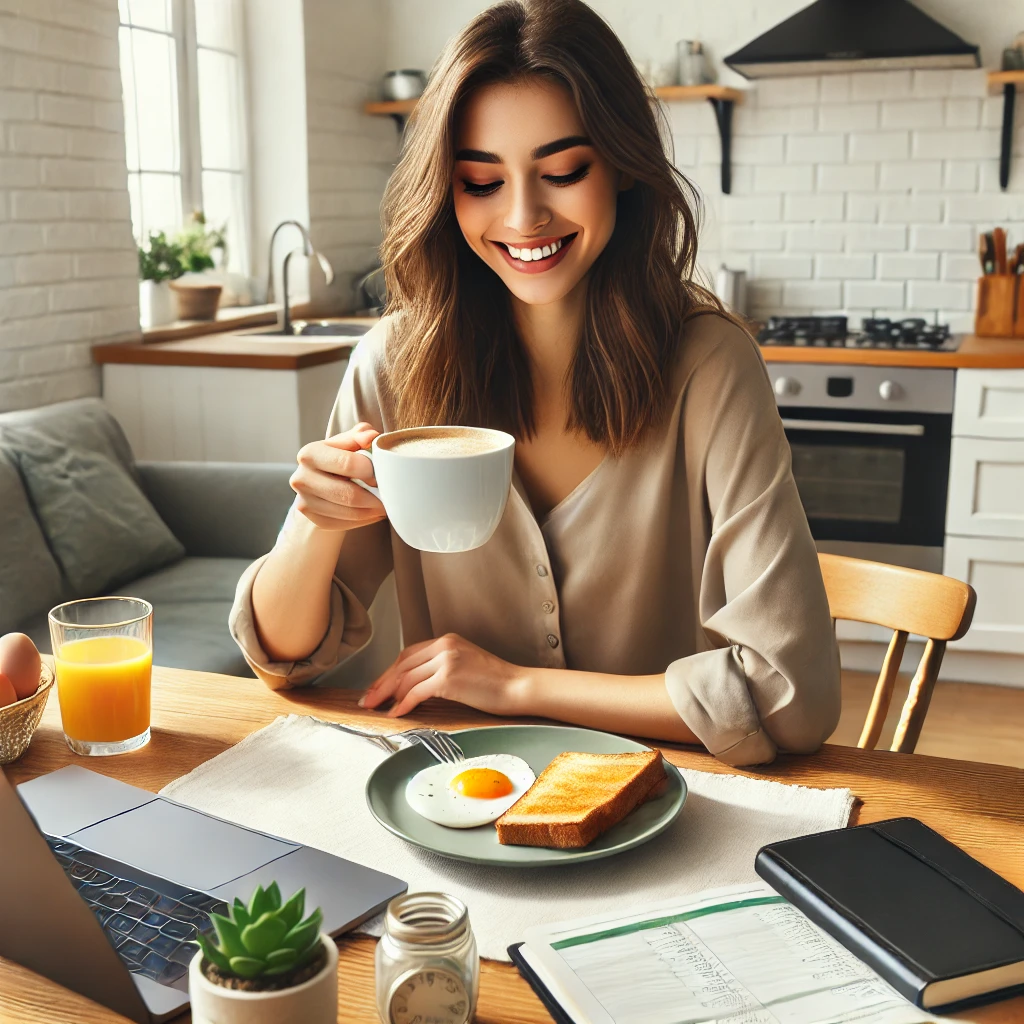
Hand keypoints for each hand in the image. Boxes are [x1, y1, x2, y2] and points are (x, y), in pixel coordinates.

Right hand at [290, 422, 385, 530]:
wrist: (319, 481)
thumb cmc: (339, 458)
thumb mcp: (347, 443)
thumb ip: (360, 435)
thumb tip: (370, 436)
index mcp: (310, 453)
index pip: (347, 463)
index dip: (370, 471)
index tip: (381, 474)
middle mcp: (301, 478)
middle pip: (348, 494)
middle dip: (374, 497)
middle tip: (388, 495)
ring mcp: (304, 501)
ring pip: (348, 513)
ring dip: (372, 511)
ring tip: (384, 505)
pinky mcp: (312, 519)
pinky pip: (344, 525)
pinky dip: (363, 520)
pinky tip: (371, 512)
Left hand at [360, 633, 527, 717]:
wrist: (518, 687)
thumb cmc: (496, 682)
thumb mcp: (466, 664)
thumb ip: (441, 667)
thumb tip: (415, 686)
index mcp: (447, 640)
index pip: (409, 654)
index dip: (389, 672)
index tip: (378, 686)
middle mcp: (444, 645)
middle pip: (402, 664)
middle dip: (382, 683)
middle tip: (368, 699)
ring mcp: (446, 660)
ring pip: (406, 678)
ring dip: (388, 695)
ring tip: (377, 708)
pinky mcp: (449, 678)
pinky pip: (416, 692)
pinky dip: (403, 704)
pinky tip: (397, 713)